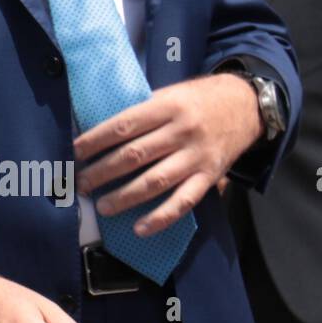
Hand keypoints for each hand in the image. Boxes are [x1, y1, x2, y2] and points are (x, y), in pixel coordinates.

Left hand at [74, 74, 260, 235]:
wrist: (246, 105)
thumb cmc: (197, 99)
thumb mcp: (169, 94)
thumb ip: (141, 111)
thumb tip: (101, 130)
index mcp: (167, 107)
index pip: (124, 125)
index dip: (96, 140)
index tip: (75, 152)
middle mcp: (182, 132)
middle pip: (135, 155)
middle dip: (103, 172)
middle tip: (81, 183)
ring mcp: (197, 156)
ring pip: (156, 181)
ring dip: (125, 197)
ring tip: (102, 207)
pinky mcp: (210, 176)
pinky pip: (184, 201)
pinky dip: (161, 218)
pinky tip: (140, 229)